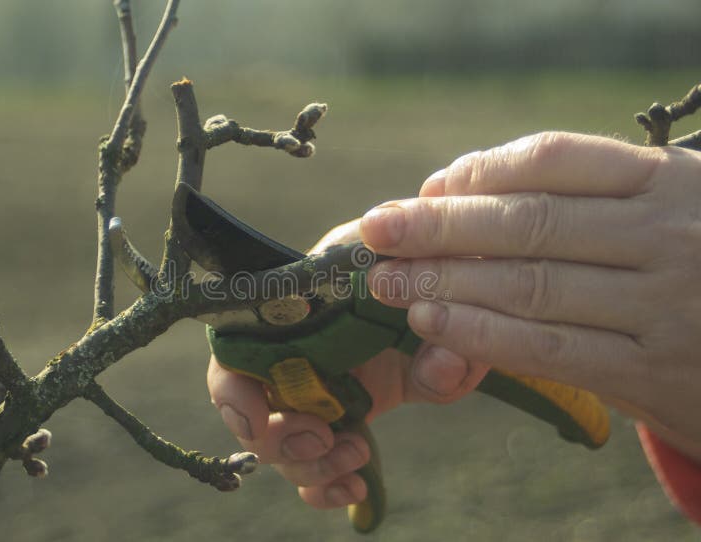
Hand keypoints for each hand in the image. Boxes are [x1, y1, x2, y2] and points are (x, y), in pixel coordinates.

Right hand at [207, 220, 489, 508]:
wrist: (427, 294)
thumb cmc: (395, 269)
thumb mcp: (395, 265)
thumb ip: (402, 270)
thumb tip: (436, 339)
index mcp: (284, 326)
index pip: (231, 362)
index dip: (233, 398)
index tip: (257, 418)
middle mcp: (287, 366)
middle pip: (250, 422)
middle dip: (279, 441)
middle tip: (324, 438)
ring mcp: (312, 402)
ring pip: (283, 455)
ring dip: (310, 468)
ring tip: (356, 457)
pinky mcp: (341, 429)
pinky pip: (315, 474)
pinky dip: (326, 489)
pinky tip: (356, 487)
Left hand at [360, 132, 700, 461]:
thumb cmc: (695, 259)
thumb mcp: (663, 206)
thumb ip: (579, 191)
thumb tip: (457, 181)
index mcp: (664, 182)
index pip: (552, 161)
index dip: (477, 173)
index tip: (425, 190)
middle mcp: (665, 236)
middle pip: (528, 222)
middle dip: (440, 227)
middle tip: (378, 231)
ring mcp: (662, 306)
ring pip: (530, 286)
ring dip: (447, 282)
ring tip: (388, 281)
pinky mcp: (651, 373)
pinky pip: (547, 349)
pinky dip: (482, 335)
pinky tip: (433, 324)